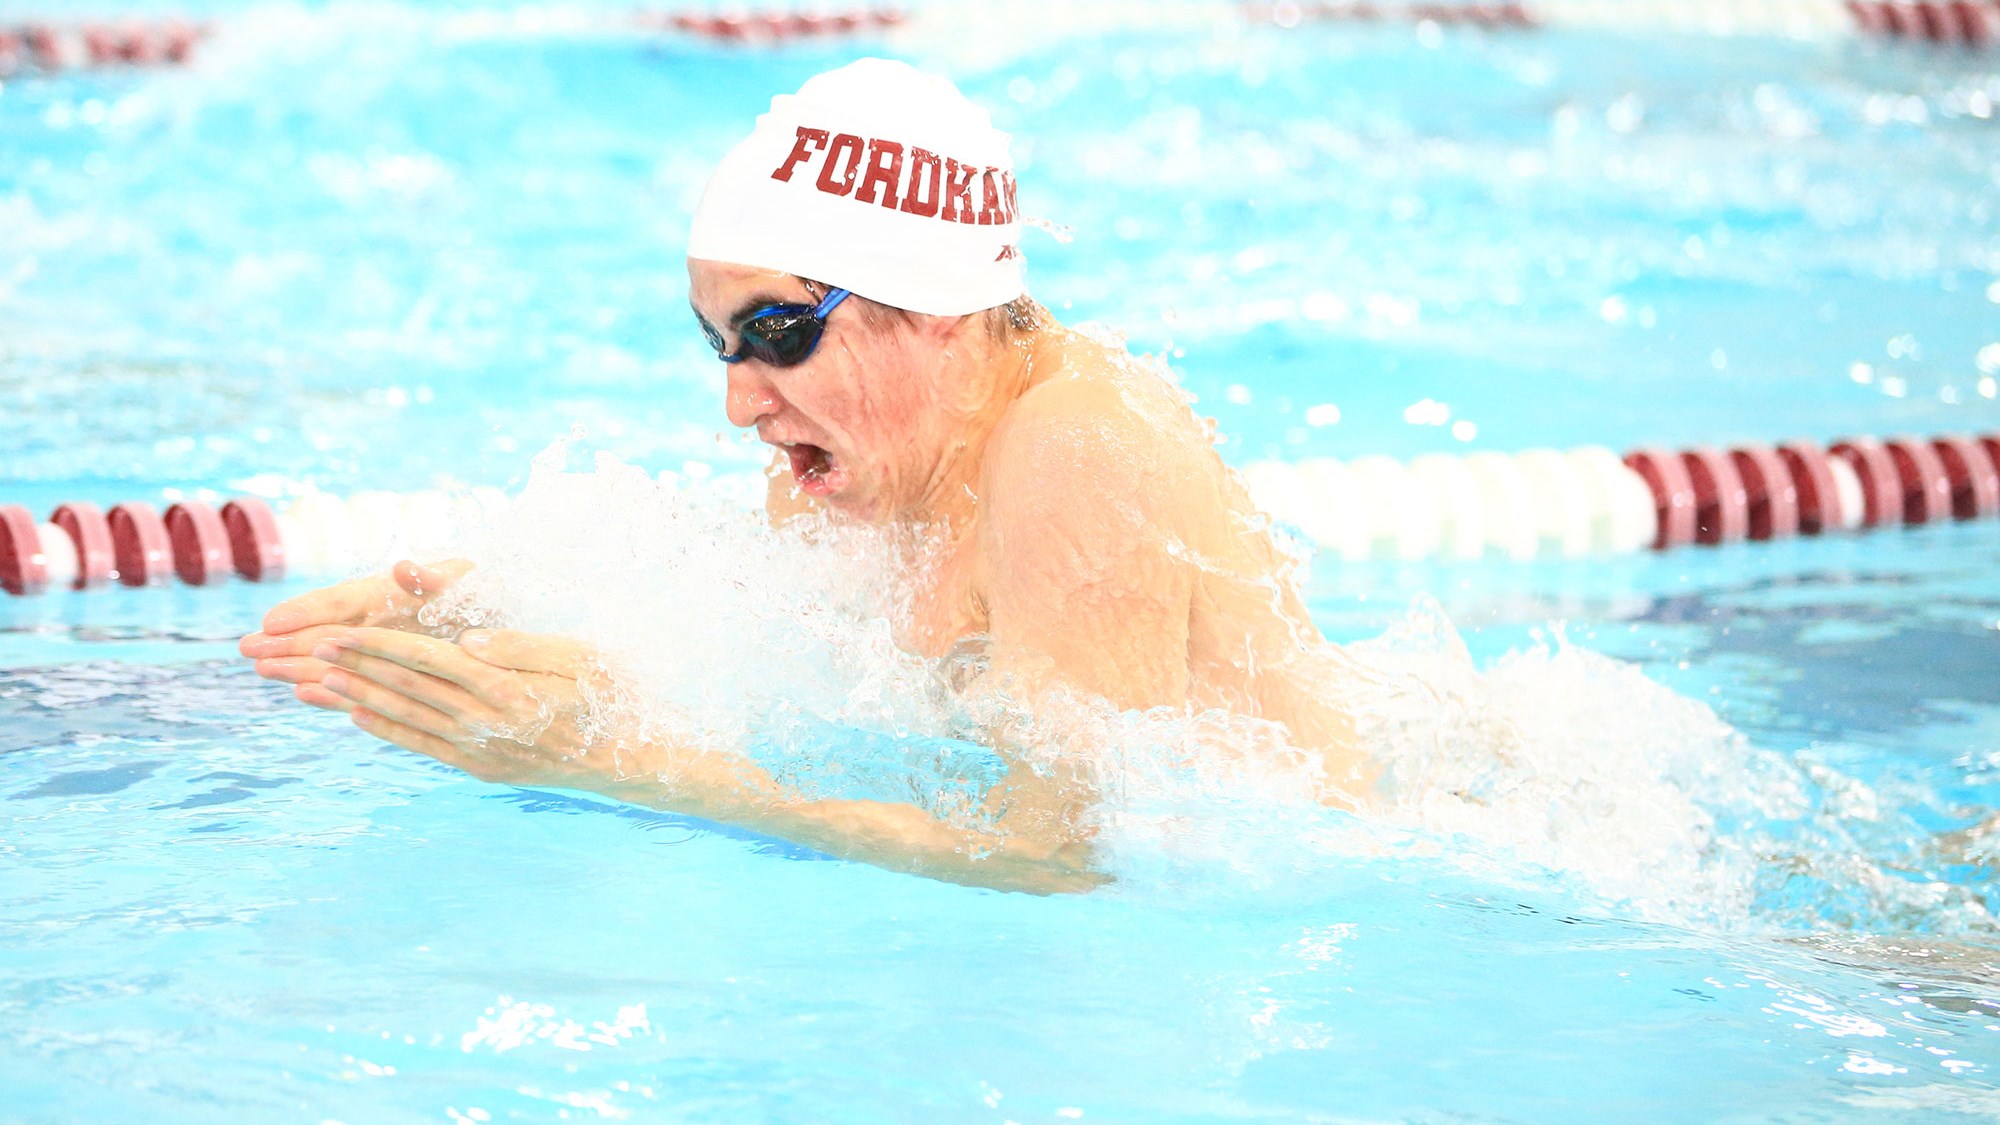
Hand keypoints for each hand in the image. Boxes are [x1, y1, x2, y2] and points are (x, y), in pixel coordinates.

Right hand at [241, 558, 470, 693]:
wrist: (503, 621)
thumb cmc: (485, 593)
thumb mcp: (465, 583)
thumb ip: (434, 578)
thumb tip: (404, 567)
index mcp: (389, 593)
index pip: (341, 600)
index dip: (307, 610)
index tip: (271, 621)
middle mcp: (377, 620)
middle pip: (325, 629)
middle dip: (287, 640)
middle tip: (246, 649)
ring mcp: (380, 648)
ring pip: (332, 658)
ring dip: (298, 665)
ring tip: (261, 670)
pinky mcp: (390, 673)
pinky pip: (356, 682)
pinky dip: (332, 689)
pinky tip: (303, 694)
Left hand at [305, 626, 619, 784]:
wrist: (627, 759)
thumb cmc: (610, 696)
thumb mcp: (582, 658)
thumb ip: (524, 648)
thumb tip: (470, 640)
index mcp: (508, 690)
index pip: (428, 660)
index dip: (379, 645)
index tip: (337, 630)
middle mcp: (486, 723)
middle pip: (407, 688)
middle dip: (355, 666)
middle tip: (309, 648)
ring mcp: (481, 749)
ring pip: (408, 717)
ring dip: (358, 698)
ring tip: (316, 680)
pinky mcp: (481, 766)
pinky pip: (424, 746)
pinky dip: (389, 730)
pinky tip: (359, 717)